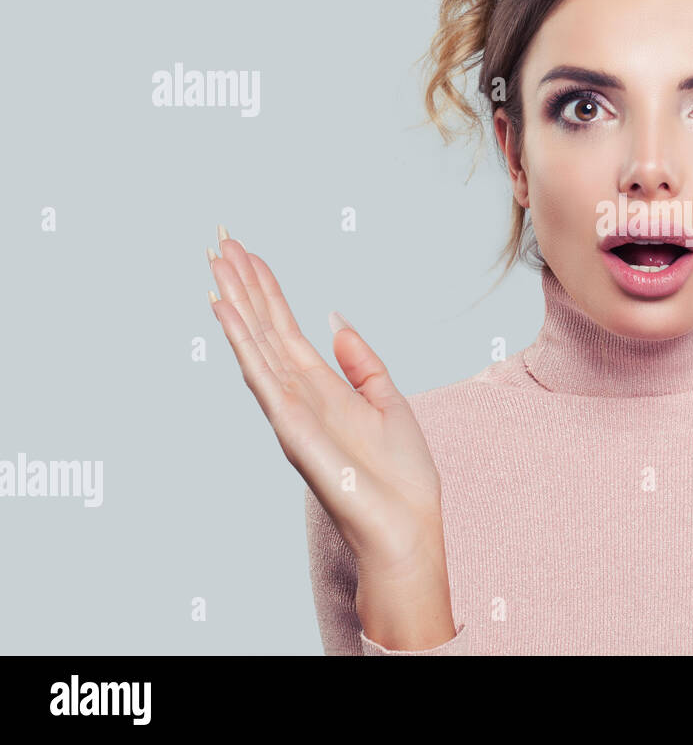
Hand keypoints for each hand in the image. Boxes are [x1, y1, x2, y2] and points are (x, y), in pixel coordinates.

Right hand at [205, 225, 446, 579]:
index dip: (266, 288)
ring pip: (256, 344)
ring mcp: (290, 409)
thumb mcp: (388, 400)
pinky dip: (244, 343)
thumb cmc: (399, 474)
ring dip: (234, 304)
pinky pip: (262, 377)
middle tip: (218, 240)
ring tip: (215, 264)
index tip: (245, 251)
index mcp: (321, 384)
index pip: (285, 326)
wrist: (406, 523)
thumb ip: (361, 361)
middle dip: (241, 284)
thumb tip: (335, 320)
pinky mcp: (292, 427)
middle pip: (263, 327)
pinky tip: (226, 313)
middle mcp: (298, 392)